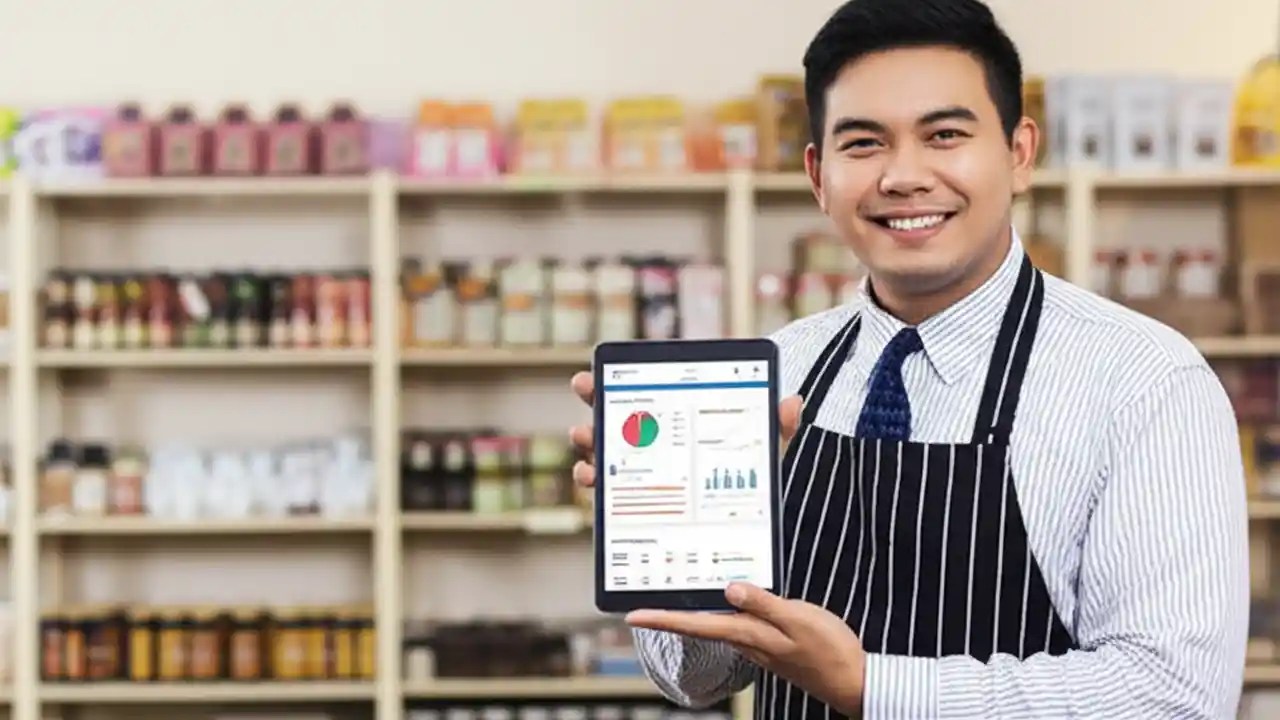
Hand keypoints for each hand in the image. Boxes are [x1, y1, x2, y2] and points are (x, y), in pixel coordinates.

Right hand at [568, 370, 803, 488]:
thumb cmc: (751, 472)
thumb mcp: (765, 448)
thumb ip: (777, 425)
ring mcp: (641, 473)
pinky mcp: (639, 504)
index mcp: (674, 419)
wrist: (746, 519)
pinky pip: (611, 495)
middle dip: (592, 411)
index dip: (607, 383)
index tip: (590, 378)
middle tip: (585, 403)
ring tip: (587, 448)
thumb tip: (793, 403)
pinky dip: (599, 489)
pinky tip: (596, 486)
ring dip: (590, 450)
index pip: (636, 393)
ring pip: (605, 457)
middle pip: (611, 421)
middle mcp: (650, 443)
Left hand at [625, 582, 865, 716]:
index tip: (633, 615)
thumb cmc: (829, 651)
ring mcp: (758, 644)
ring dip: (692, 614)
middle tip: (641, 605)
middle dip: (669, 615)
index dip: (663, 618)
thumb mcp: (798, 620)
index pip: (695, 624)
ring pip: (717, 624)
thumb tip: (729, 588)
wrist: (852, 680)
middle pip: (699, 624)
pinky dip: (722, 613)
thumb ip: (763, 604)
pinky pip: (738, 624)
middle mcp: (747, 641)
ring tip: (671, 600)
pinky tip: (723, 603)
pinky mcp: (770, 643)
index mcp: (749, 634)